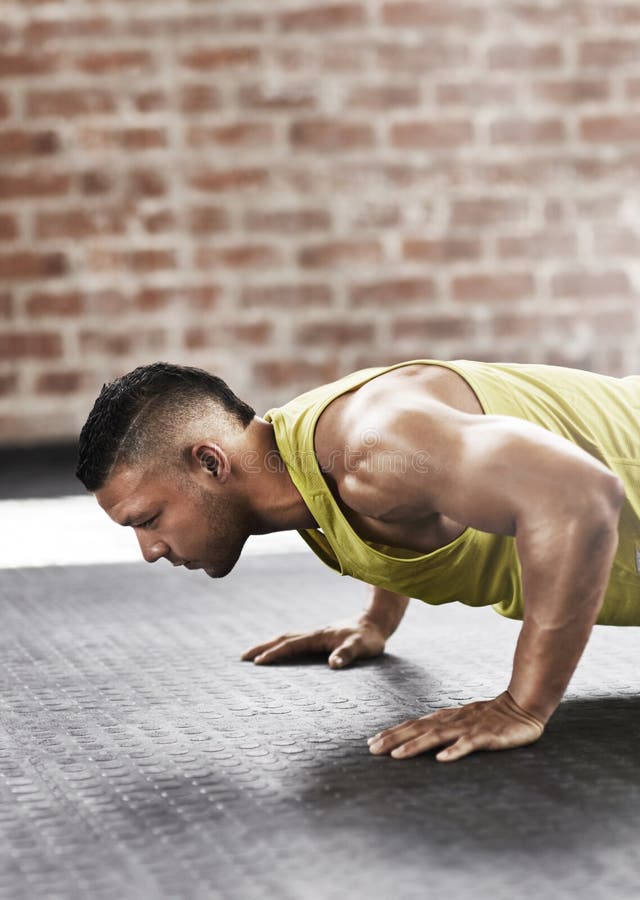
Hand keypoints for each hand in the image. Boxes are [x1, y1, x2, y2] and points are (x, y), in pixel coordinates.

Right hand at [241, 618, 386, 668]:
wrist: (375, 622)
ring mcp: (315, 635)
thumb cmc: (369, 638)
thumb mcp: (361, 647)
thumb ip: (347, 654)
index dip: (274, 653)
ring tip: (253, 655)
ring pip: (286, 638)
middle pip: (282, 639)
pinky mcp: (319, 638)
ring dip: (268, 645)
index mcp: (319, 636)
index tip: (258, 662)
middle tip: (242, 657)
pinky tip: (278, 653)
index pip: (291, 645)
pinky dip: (280, 646)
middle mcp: (314, 634)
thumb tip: (332, 665)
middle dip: (261, 647)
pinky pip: (294, 641)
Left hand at [368, 690, 544, 761]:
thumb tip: (419, 736)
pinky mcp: (487, 736)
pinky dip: (454, 750)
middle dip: (394, 739)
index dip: (392, 733)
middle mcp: (452, 720)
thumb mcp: (463, 721)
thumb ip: (443, 727)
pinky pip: (469, 744)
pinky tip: (442, 759)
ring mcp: (468, 727)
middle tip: (372, 749)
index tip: (371, 742)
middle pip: (418, 728)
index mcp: (445, 718)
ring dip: (416, 745)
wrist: (523, 706)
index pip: (413, 724)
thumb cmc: (491, 716)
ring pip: (437, 736)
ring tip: (397, 755)